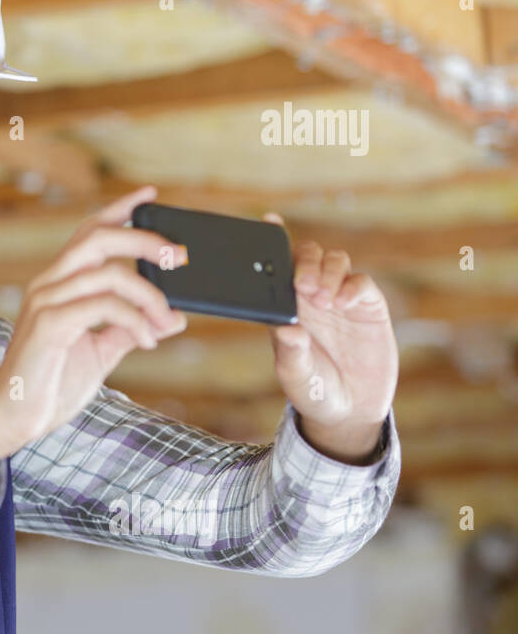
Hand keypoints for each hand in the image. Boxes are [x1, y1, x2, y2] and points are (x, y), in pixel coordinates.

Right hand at [0, 185, 187, 475]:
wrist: (14, 418)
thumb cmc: (51, 384)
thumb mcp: (101, 352)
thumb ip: (131, 330)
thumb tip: (174, 317)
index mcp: (58, 284)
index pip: (89, 232)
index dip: (120, 210)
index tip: (151, 196)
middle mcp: (49, 284)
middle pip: (99, 238)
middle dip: (145, 240)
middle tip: (180, 257)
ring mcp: (46, 302)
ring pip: (109, 273)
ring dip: (150, 295)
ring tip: (166, 319)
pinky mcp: (49, 325)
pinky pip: (103, 307)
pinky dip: (135, 321)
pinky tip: (148, 340)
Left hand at [262, 212, 397, 459]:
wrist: (352, 411)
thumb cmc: (314, 391)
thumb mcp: (296, 376)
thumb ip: (291, 353)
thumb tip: (285, 329)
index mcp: (286, 307)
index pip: (277, 268)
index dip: (273, 243)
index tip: (267, 222)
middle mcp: (311, 298)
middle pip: (307, 256)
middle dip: (304, 261)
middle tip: (303, 286)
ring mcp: (340, 299)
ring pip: (334, 261)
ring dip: (326, 272)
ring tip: (324, 300)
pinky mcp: (367, 307)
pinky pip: (361, 283)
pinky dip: (352, 286)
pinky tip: (343, 303)